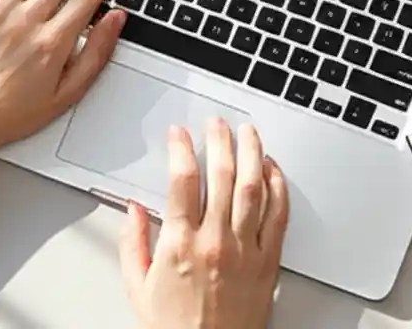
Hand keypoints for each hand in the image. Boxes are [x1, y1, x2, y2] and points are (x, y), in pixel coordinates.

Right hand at [120, 121, 288, 328]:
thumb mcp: (138, 288)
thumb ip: (133, 243)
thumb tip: (133, 209)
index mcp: (180, 245)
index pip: (182, 182)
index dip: (181, 150)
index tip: (179, 135)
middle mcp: (216, 242)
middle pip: (221, 176)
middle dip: (219, 141)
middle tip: (216, 123)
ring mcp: (246, 250)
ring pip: (253, 187)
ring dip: (252, 153)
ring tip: (248, 132)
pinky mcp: (269, 261)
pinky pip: (278, 214)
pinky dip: (278, 186)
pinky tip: (273, 169)